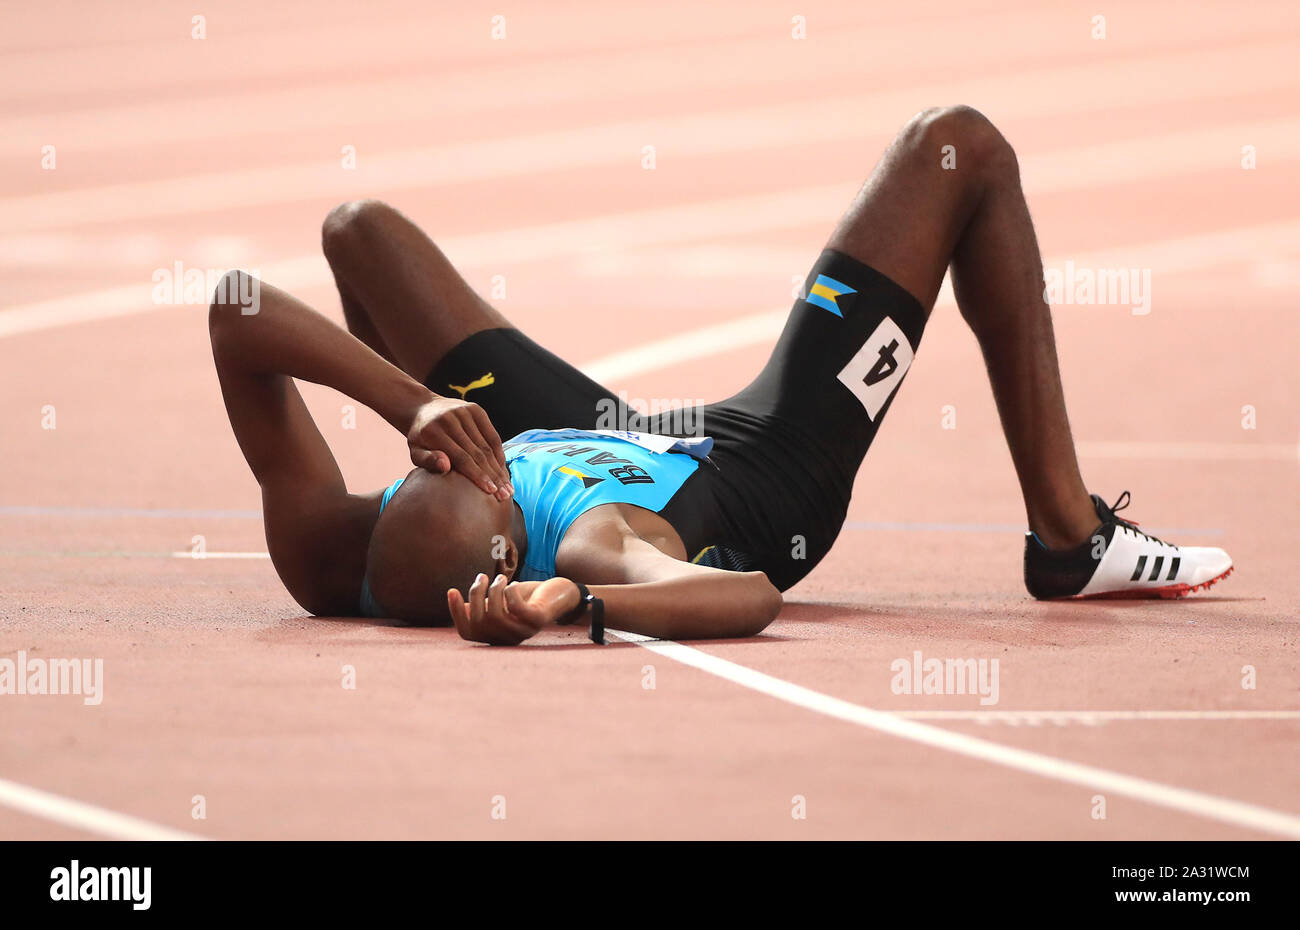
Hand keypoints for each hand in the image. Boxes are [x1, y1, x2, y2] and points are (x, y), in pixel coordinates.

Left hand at [407, 395, 511, 498]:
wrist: (423, 408)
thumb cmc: (420, 439)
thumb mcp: (415, 452)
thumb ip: (428, 461)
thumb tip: (446, 467)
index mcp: (434, 432)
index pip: (461, 457)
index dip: (478, 475)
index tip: (491, 491)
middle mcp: (451, 419)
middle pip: (478, 453)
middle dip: (494, 476)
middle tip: (505, 495)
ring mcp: (465, 412)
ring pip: (487, 445)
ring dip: (499, 468)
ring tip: (508, 487)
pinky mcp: (475, 410)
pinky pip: (492, 435)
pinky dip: (499, 453)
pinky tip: (503, 469)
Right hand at [447, 574, 580, 645]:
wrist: (561, 594)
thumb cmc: (527, 597)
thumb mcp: (501, 600)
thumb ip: (483, 604)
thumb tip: (458, 602)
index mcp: (498, 636)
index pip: (468, 633)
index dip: (457, 613)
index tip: (452, 591)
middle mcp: (509, 638)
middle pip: (480, 624)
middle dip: (476, 596)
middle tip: (480, 577)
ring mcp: (524, 631)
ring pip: (496, 617)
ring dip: (493, 592)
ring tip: (500, 578)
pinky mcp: (538, 620)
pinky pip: (516, 609)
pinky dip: (510, 594)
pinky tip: (512, 585)